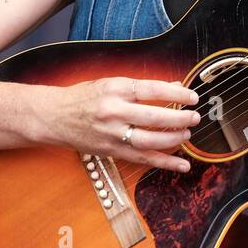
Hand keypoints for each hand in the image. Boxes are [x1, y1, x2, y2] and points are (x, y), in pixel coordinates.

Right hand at [36, 77, 200, 170]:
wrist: (52, 116)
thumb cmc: (83, 97)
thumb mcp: (110, 83)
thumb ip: (141, 87)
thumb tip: (173, 84)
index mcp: (114, 89)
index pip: (152, 90)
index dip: (177, 93)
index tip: (192, 96)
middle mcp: (113, 111)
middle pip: (154, 117)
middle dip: (180, 118)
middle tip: (194, 117)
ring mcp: (112, 134)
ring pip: (150, 141)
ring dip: (174, 139)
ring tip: (187, 134)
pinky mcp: (111, 151)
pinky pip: (142, 159)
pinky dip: (165, 163)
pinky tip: (182, 164)